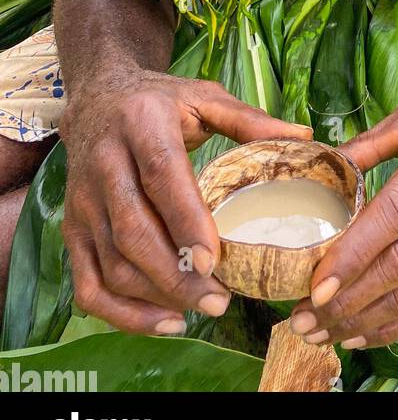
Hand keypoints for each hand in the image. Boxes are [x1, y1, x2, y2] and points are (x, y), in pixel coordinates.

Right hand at [60, 70, 310, 335]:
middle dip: (175, 274)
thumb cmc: (161, 102)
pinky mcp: (72, 229)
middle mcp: (105, 163)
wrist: (98, 98)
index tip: (216, 260)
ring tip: (201, 308)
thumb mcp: (204, 98)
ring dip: (154, 296)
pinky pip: (88, 282)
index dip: (186, 221)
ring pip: (111, 262)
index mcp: (142, 124)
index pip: (161, 177)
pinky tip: (164, 321)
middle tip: (219, 300)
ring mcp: (83, 201)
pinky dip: (121, 312)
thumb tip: (304, 136)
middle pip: (133, 231)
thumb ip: (250, 120)